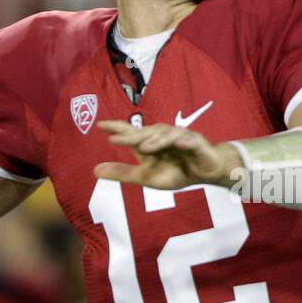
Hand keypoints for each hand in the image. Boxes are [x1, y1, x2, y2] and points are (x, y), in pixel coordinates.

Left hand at [93, 120, 240, 189]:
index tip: (100, 125)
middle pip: (147, 132)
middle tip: (116, 139)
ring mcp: (181, 137)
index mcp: (150, 143)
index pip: (131, 132)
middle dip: (132, 135)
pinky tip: (177, 143)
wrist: (207, 172)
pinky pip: (189, 139)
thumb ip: (122, 173)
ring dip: (155, 139)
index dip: (117, 128)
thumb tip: (94, 171)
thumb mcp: (146, 177)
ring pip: (167, 133)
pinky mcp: (197, 142)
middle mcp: (163, 137)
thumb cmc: (177, 171)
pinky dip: (183, 140)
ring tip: (143, 147)